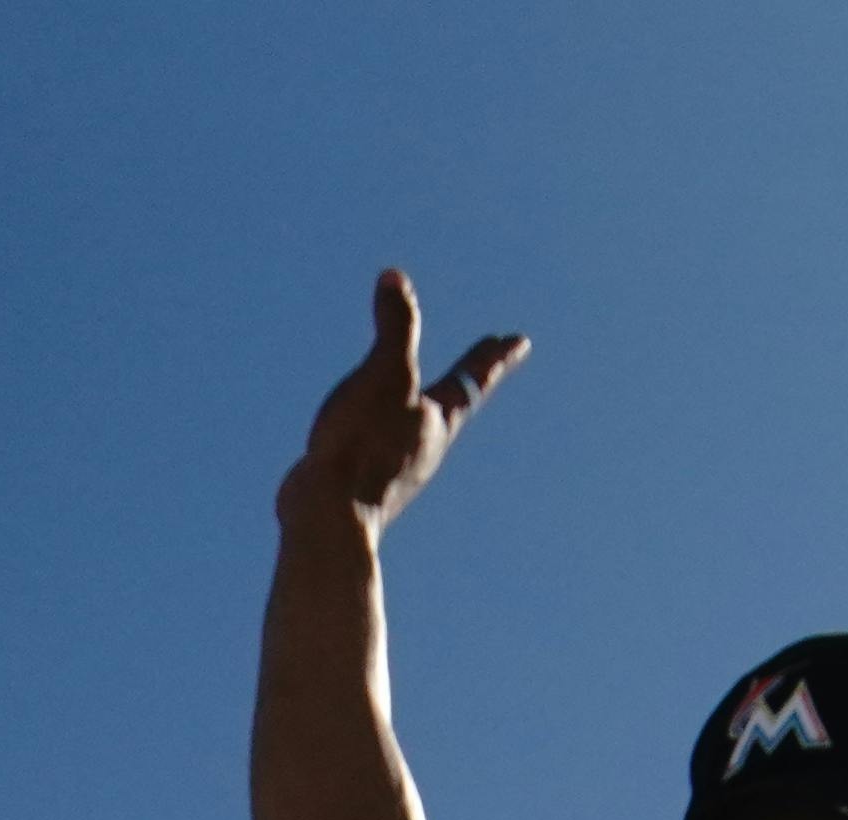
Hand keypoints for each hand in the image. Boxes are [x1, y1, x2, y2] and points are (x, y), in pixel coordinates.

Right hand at [290, 267, 526, 532]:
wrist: (328, 516)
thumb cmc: (364, 444)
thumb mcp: (386, 374)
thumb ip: (394, 327)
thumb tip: (395, 277)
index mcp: (437, 419)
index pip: (473, 378)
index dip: (494, 355)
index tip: (519, 340)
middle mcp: (423, 444)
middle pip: (454, 402)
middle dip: (469, 376)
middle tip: (490, 358)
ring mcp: (394, 465)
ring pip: (417, 425)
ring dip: (427, 404)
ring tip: (428, 394)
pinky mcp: (361, 478)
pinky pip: (379, 440)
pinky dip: (383, 424)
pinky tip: (365, 429)